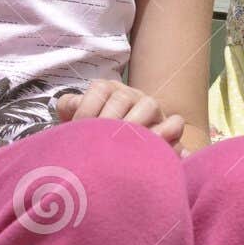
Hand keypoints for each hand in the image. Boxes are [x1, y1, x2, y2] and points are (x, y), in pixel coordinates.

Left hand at [55, 80, 186, 154]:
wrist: (119, 155)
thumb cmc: (92, 137)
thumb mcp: (75, 122)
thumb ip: (69, 110)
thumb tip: (68, 107)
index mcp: (107, 90)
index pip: (98, 89)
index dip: (86, 111)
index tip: (78, 133)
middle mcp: (131, 95)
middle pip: (123, 97)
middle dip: (109, 122)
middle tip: (100, 145)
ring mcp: (152, 110)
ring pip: (149, 105)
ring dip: (135, 126)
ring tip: (124, 148)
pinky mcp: (170, 127)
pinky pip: (175, 123)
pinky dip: (167, 133)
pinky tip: (155, 149)